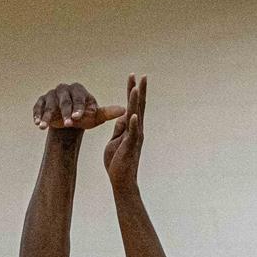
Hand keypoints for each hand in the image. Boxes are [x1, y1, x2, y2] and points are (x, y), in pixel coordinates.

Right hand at [33, 82, 123, 131]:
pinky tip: (37, 124)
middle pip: (64, 101)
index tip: (78, 118)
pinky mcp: (41, 101)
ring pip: (50, 104)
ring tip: (44, 126)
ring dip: (47, 115)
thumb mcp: (95, 117)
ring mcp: (51, 95)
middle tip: (68, 124)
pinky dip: (37, 115)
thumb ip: (108, 113)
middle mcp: (64, 89)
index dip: (78, 108)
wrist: (68, 122)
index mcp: (79, 90)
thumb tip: (125, 109)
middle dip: (65, 113)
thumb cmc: (84, 118)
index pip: (79, 98)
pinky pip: (38, 107)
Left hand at [104, 74, 145, 189]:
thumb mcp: (115, 141)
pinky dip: (132, 124)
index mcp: (131, 127)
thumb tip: (123, 116)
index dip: (132, 91)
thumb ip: (119, 128)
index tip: (133, 77)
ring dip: (136, 102)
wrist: (121, 180)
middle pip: (138, 106)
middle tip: (141, 75)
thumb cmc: (117, 162)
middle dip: (139, 90)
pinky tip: (133, 114)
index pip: (132, 105)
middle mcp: (136, 130)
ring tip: (136, 88)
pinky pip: (132, 133)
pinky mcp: (130, 147)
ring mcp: (135, 138)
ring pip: (136, 116)